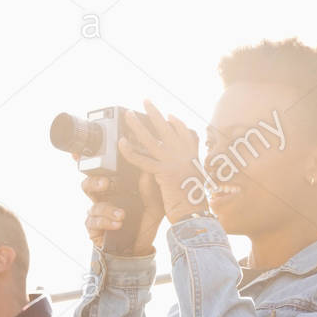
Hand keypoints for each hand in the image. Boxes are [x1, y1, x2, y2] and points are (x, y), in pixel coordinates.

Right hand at [80, 170, 164, 254]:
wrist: (139, 249)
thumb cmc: (144, 223)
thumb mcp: (153, 206)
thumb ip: (150, 190)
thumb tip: (148, 171)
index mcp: (114, 189)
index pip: (103, 174)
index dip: (96, 165)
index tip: (99, 160)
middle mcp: (103, 198)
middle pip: (88, 184)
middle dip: (94, 182)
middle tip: (106, 184)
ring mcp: (96, 213)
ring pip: (93, 205)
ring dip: (107, 209)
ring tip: (122, 215)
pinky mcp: (93, 227)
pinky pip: (93, 222)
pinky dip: (106, 223)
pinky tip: (117, 225)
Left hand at [116, 101, 204, 223]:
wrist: (194, 215)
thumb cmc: (193, 202)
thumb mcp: (193, 180)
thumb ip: (184, 168)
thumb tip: (174, 163)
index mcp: (193, 157)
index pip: (185, 133)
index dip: (176, 123)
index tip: (169, 116)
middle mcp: (184, 156)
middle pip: (167, 129)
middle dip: (155, 113)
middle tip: (146, 101)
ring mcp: (174, 163)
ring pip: (151, 140)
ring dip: (137, 125)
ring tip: (128, 115)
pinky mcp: (163, 173)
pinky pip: (142, 159)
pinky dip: (130, 151)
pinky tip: (122, 143)